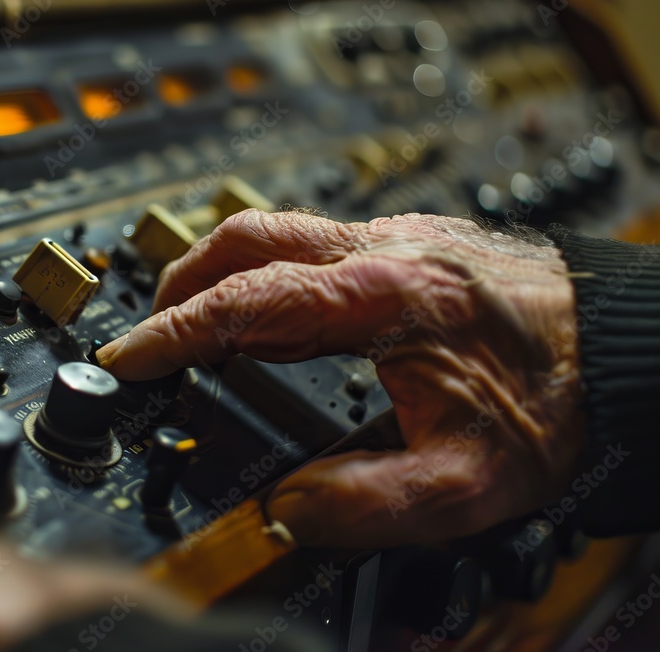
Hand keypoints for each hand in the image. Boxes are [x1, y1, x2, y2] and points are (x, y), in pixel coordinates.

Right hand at [96, 210, 582, 547]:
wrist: (623, 347)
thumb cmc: (559, 400)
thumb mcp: (469, 482)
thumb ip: (367, 506)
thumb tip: (289, 510)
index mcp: (384, 298)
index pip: (245, 301)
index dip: (174, 331)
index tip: (130, 357)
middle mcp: (382, 250)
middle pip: (246, 236)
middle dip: (182, 281)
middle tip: (153, 332)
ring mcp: (396, 237)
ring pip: (277, 230)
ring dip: (222, 271)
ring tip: (198, 324)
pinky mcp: (410, 241)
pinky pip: (314, 242)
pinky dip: (269, 273)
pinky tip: (274, 317)